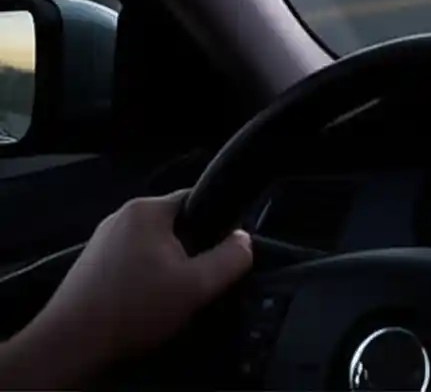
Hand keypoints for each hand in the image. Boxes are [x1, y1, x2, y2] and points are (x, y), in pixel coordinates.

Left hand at [1, 190, 252, 387]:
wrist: (71, 345)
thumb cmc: (135, 309)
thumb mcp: (197, 286)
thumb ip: (232, 258)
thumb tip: (245, 239)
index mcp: (146, 209)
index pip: (197, 199)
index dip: (218, 226)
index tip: (223, 256)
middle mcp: (121, 216)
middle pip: (176, 226)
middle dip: (192, 251)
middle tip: (199, 283)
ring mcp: (101, 240)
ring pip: (154, 247)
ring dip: (168, 269)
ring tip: (171, 298)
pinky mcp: (91, 264)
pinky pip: (133, 262)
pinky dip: (145, 279)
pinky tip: (146, 304)